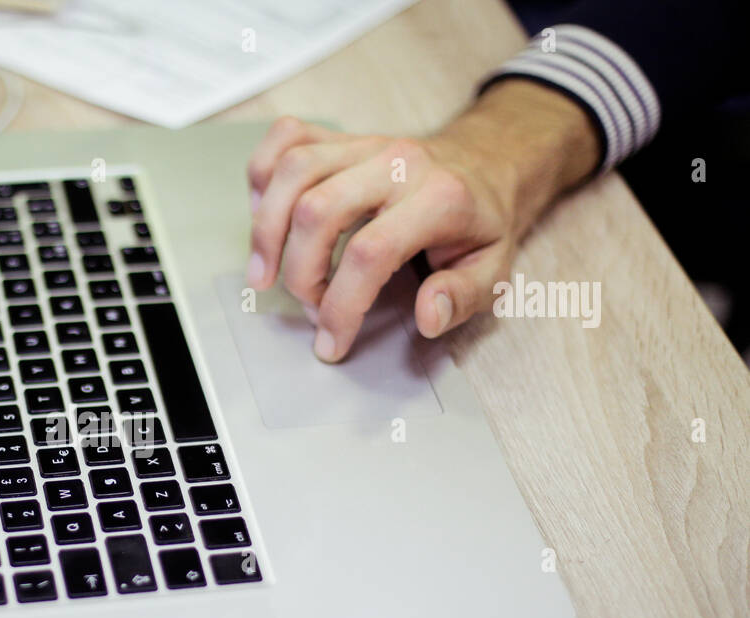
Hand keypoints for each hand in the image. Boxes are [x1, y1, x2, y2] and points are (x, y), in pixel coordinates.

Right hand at [245, 80, 599, 361]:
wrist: (487, 163)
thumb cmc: (481, 223)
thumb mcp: (494, 270)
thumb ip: (462, 297)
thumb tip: (426, 316)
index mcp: (440, 198)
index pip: (370, 254)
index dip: (341, 306)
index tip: (331, 341)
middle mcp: (397, 162)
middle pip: (318, 210)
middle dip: (300, 273)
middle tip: (310, 307)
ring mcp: (365, 143)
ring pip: (293, 170)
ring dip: (266, 229)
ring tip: (265, 274)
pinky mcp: (342, 136)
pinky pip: (286, 137)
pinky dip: (262, 174)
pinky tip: (264, 214)